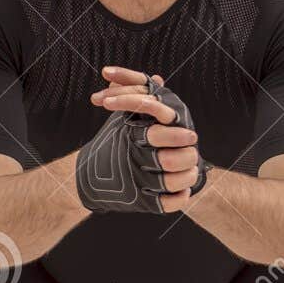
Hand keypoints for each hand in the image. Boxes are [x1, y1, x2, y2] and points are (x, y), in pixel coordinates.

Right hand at [77, 67, 208, 214]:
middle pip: (168, 160)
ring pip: (174, 182)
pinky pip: (169, 204)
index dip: (175, 135)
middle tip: (193, 151)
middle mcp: (136, 161)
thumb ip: (141, 100)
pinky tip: (183, 189)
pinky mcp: (144, 203)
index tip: (190, 135)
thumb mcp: (125, 119)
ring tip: (191, 169)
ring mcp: (140, 183)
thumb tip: (158, 79)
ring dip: (188, 175)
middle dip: (187, 156)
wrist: (90, 178)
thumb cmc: (113, 142)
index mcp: (133, 139)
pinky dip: (180, 196)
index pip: (157, 135)